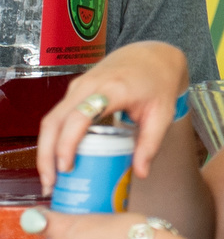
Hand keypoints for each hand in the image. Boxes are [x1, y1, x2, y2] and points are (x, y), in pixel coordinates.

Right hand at [38, 41, 193, 181]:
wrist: (153, 55)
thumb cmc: (158, 82)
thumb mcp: (162, 113)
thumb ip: (151, 143)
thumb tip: (141, 173)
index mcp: (112, 89)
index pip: (79, 116)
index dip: (67, 143)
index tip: (66, 168)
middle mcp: (88, 85)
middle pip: (54, 121)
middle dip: (47, 155)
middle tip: (51, 183)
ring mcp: (77, 87)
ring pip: (50, 120)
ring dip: (46, 150)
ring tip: (51, 178)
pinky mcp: (74, 91)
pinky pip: (57, 117)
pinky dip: (53, 139)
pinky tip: (58, 160)